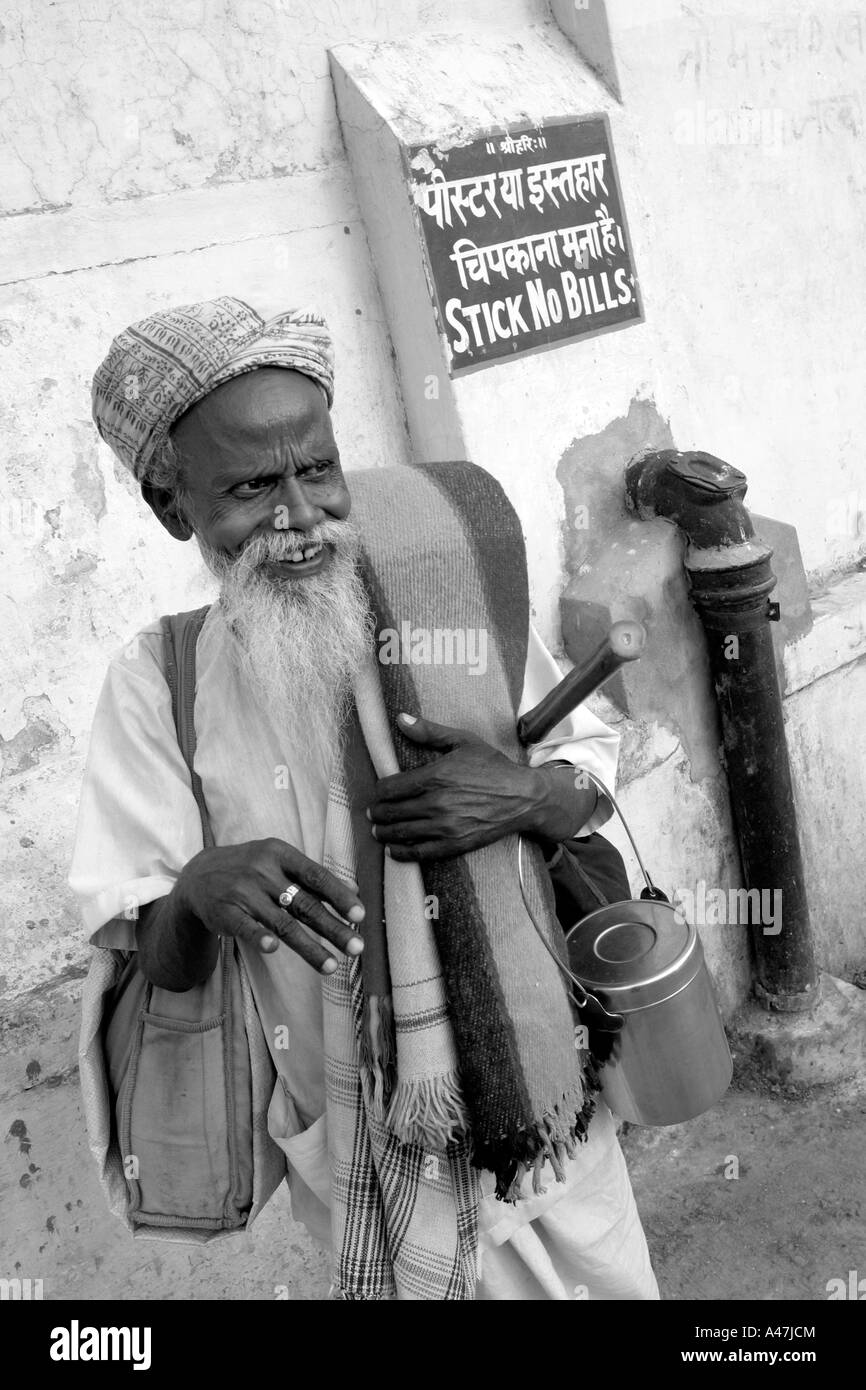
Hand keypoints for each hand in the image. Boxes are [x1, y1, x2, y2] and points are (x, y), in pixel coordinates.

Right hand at [176, 837, 364, 973]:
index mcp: (280, 854)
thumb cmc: (250, 869)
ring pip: (282, 923)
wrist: (198, 875)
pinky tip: (274, 949)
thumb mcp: (279, 863)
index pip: (316, 876)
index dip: (339, 896)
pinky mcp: (225, 912)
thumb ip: (313, 877)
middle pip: (304, 904)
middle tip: (357, 947)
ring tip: (332, 966)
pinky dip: (259, 937)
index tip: (360, 915)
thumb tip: (355, 891)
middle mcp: (262, 871)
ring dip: (309, 947)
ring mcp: (243, 892)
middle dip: (333, 927)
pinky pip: (246, 927)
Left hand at [367, 712, 547, 860]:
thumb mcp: (463, 741)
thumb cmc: (492, 766)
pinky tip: (393, 850)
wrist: (523, 797)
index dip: (378, 792)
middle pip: (391, 812)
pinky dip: (401, 852)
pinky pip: (419, 852)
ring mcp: (445, 827)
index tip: (377, 793)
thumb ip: (429, 731)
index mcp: (435, 776)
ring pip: (401, 833)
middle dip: (377, 813)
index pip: (390, 788)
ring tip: (378, 831)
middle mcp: (437, 803)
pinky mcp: (454, 845)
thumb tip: (399, 718)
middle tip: (372, 813)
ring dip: (384, 833)